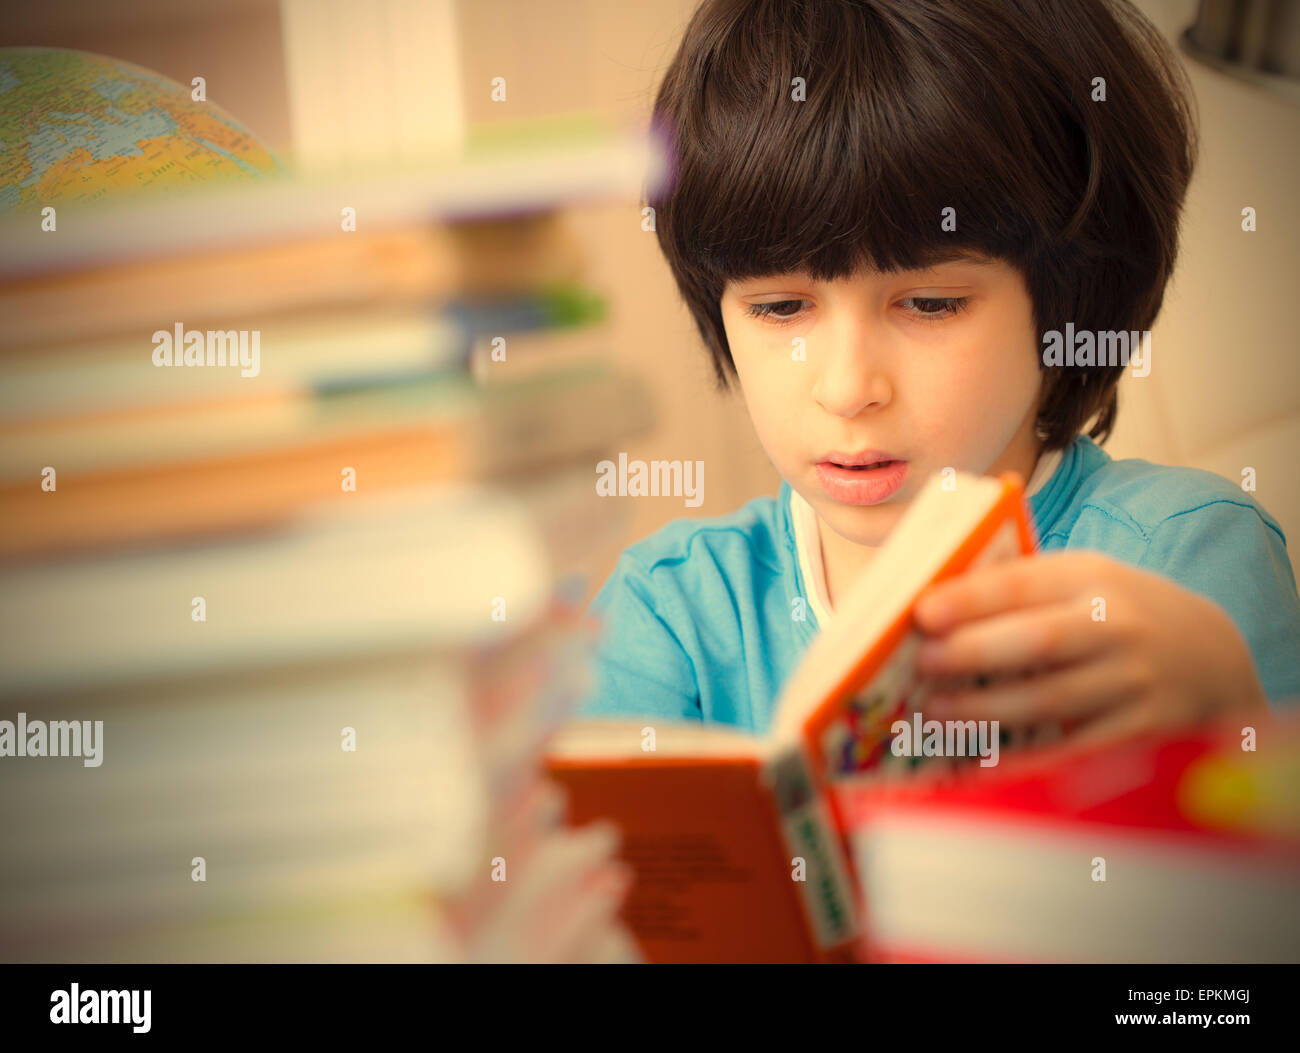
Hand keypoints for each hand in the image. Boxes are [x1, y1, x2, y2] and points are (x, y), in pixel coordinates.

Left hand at [911, 550, 1269, 751]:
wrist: (1209, 656)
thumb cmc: (1113, 613)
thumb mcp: (1080, 580)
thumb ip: (1018, 589)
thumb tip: (928, 611)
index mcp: (1090, 577)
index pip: (1023, 583)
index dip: (971, 600)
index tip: (922, 612)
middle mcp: (1116, 627)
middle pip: (1038, 642)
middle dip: (974, 653)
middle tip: (924, 662)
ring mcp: (1131, 681)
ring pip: (1050, 699)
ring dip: (986, 708)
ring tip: (935, 709)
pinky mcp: (1139, 731)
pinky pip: (1070, 751)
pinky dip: (1021, 761)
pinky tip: (976, 763)